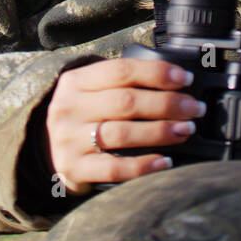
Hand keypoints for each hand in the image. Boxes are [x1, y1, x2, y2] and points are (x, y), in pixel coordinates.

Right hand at [43, 58, 205, 195]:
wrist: (46, 149)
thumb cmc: (82, 115)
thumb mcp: (90, 91)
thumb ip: (120, 84)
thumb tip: (174, 82)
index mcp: (75, 81)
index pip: (121, 71)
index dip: (157, 73)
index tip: (185, 78)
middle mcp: (69, 108)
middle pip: (125, 102)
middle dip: (167, 104)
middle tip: (194, 108)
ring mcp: (70, 140)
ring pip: (122, 134)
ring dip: (160, 131)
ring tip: (185, 130)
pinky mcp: (75, 169)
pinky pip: (115, 168)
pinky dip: (144, 165)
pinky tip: (165, 162)